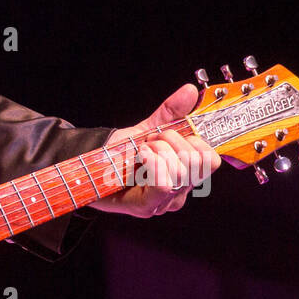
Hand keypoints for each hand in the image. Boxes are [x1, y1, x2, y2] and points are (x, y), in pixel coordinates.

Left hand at [92, 83, 220, 217]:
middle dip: (171, 140)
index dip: (193, 139)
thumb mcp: (148, 128)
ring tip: (141, 150)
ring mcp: (164, 202)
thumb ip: (171, 112)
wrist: (88, 168)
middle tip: (150, 140)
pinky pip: (163, 183)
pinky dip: (151, 162)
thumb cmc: (119, 153)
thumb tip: (190, 91)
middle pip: (196, 162)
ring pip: (180, 171)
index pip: (211, 159)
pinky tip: (139, 157)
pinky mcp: (147, 207)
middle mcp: (180, 192)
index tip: (168, 133)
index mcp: (186, 175)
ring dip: (157, 150)